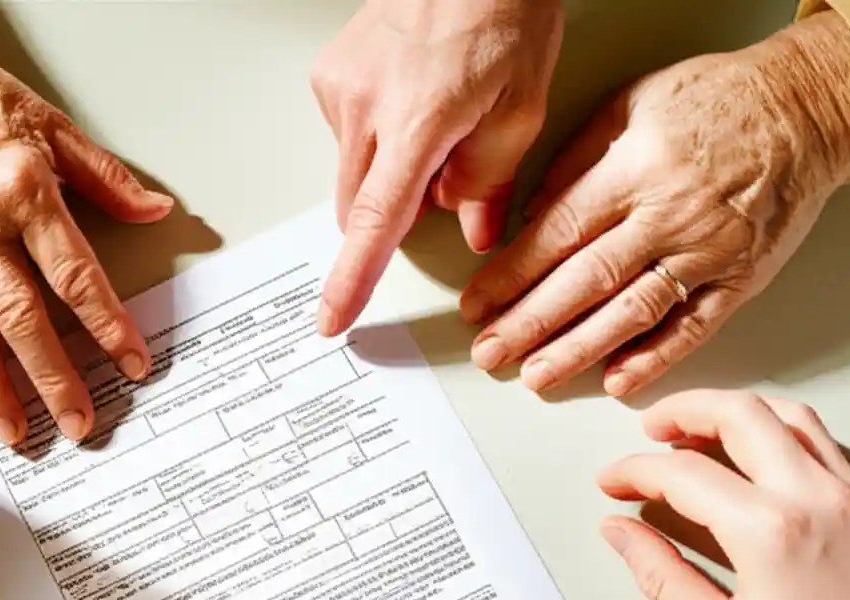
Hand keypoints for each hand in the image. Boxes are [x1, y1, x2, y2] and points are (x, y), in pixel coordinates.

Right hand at [0, 0, 172, 445]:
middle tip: (80, 423)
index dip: (107, 324)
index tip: (133, 364)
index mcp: (24, 192)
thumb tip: (157, 211)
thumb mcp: (58, 129)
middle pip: (21, 316)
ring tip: (19, 431)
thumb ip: (109, 179)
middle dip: (53, 376)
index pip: (75, 274)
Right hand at [310, 0, 562, 335]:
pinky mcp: (329, 74)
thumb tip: (472, 231)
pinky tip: (410, 95)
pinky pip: (347, 134)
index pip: (375, 221)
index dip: (352, 278)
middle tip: (447, 166)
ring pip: (355, 171)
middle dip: (398, 210)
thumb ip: (491, 181)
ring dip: (391, 168)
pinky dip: (378, 135)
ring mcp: (339, 87)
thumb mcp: (521, 108)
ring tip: (435, 112)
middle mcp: (364, 105)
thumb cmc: (501, 13)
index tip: (333, 318)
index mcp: (418, 121)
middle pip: (362, 206)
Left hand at [460, 11, 849, 396]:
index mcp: (634, 172)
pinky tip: (616, 380)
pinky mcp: (741, 278)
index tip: (476, 305)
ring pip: (632, 312)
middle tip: (490, 352)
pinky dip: (655, 358)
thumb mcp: (629, 104)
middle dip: (530, 323)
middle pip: (585, 281)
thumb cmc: (712, 100)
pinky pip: (693, 327)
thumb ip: (574, 162)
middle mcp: (669, 217)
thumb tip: (530, 217)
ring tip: (537, 375)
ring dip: (579, 350)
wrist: (803, 109)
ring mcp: (708, 252)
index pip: (556, 235)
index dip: (510, 276)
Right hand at [599, 389, 849, 599]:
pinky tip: (755, 453)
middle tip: (650, 429)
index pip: (681, 473)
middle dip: (681, 410)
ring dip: (731, 411)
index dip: (634, 470)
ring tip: (697, 429)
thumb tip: (621, 535)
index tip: (614, 482)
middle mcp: (815, 498)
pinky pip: (818, 438)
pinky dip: (774, 428)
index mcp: (771, 532)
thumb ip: (663, 578)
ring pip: (784, 413)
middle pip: (737, 414)